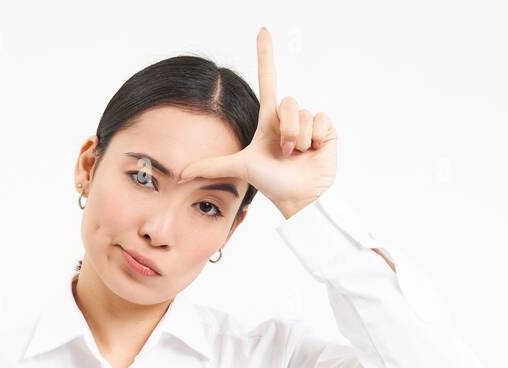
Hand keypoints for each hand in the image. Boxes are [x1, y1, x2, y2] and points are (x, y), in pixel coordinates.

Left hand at [176, 26, 337, 217]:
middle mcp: (289, 117)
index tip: (262, 30)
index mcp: (269, 119)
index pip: (267, 79)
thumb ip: (211, 166)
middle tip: (285, 152)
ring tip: (298, 155)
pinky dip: (317, 139)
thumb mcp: (240, 167)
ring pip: (304, 114)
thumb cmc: (272, 182)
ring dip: (300, 139)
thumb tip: (180, 173)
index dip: (265, 55)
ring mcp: (309, 123)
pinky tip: (315, 151)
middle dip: (286, 131)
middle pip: (288, 103)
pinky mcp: (327, 130)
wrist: (297, 198)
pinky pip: (321, 120)